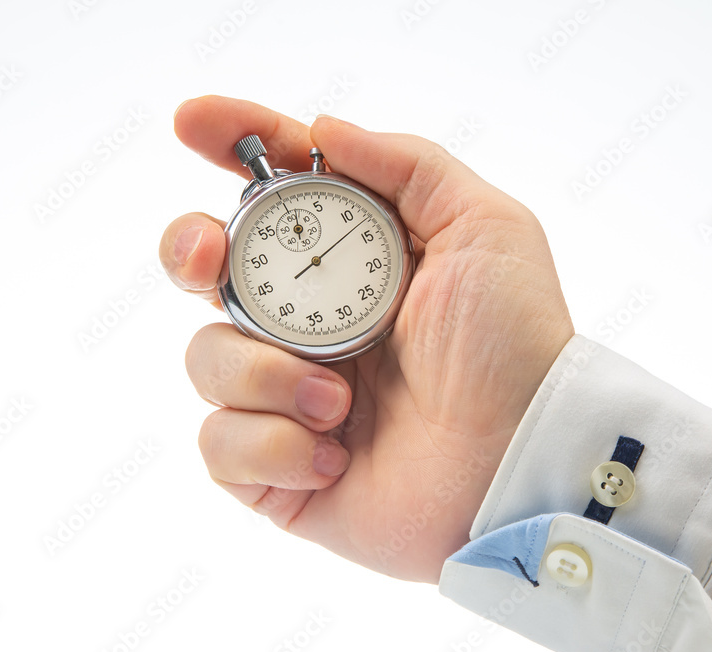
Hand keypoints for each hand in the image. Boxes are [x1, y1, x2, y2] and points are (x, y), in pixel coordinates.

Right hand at [159, 96, 573, 583]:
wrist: (521, 465)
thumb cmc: (515, 348)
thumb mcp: (483, 228)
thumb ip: (406, 163)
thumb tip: (321, 128)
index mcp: (353, 265)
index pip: (275, 194)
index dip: (229, 147)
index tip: (192, 121)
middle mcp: (310, 326)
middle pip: (207, 269)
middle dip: (190, 250)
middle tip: (211, 259)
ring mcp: (287, 398)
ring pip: (207, 358)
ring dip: (266, 374)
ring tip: (339, 402)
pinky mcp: (277, 470)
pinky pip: (220, 444)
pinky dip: (274, 446)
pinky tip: (335, 455)